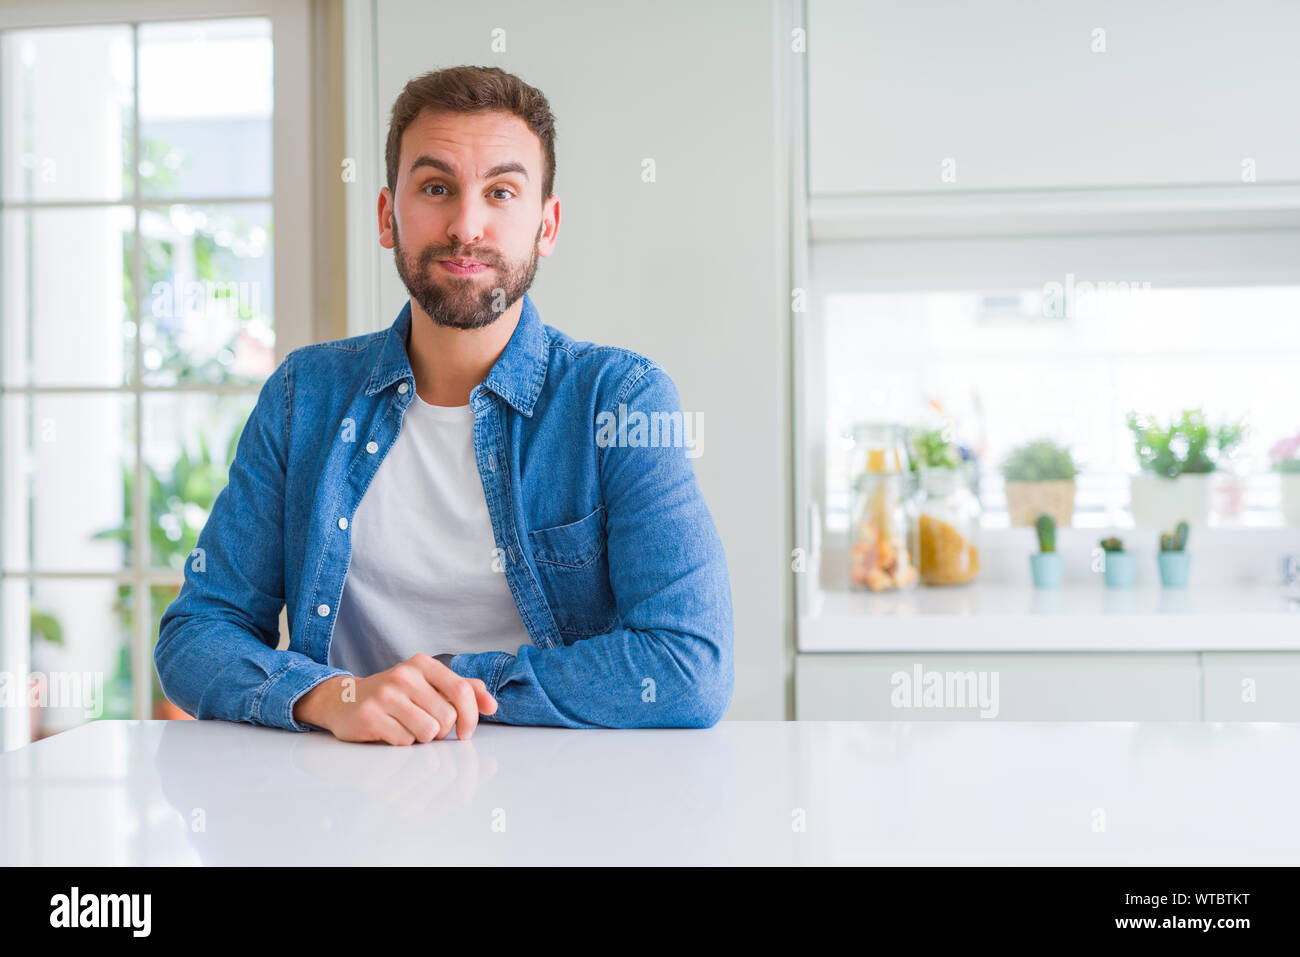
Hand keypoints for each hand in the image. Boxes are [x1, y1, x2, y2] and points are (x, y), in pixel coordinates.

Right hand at [295, 654, 497, 743]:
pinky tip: (391, 732)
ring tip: (409, 728)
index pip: (462, 690)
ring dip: (423, 738)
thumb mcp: (428, 684)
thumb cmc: (395, 696)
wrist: (344, 701)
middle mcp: (404, 675)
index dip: (471, 716)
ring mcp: (385, 695)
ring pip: (428, 731)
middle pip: (447, 717)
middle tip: (426, 726)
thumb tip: (492, 704)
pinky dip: (403, 743)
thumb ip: (463, 690)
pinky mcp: (370, 716)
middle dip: (442, 730)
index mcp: (423, 664)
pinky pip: (405, 741)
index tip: (466, 732)